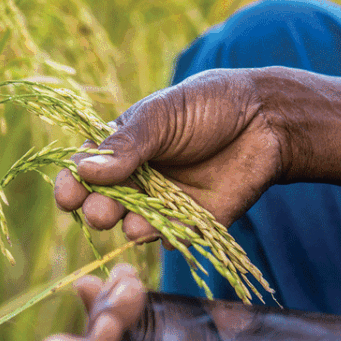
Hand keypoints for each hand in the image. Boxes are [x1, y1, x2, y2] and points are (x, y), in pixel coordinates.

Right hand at [55, 68, 340, 240]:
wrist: (279, 116)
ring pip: (131, 220)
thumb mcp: (166, 112)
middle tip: (90, 207)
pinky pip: (169, 237)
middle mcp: (148, 174)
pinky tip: (143, 233)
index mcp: (134, 141)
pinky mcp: (200, 222)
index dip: (71, 176)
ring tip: (119, 217)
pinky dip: (154, 238)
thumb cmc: (220, 102)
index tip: (61, 189)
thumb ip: (126, 142)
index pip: (89, 162)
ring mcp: (171, 200)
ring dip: (119, 222)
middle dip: (91, 204)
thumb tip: (77, 169)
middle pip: (103, 196)